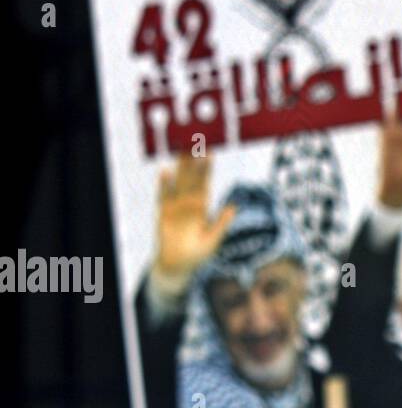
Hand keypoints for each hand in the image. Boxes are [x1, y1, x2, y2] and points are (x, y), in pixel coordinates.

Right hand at [155, 154, 235, 281]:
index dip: (207, 168)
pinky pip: (163, 198)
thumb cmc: (198, 254)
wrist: (178, 266)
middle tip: (196, 140)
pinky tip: (165, 172)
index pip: (205, 182)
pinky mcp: (163, 215)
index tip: (210, 151)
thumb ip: (222, 224)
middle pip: (192, 177)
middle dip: (193, 160)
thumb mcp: (213, 241)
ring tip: (182, 149)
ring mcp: (175, 207)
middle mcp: (189, 203)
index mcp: (202, 206)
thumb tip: (233, 208)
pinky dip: (164, 186)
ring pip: (178, 183)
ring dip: (180, 167)